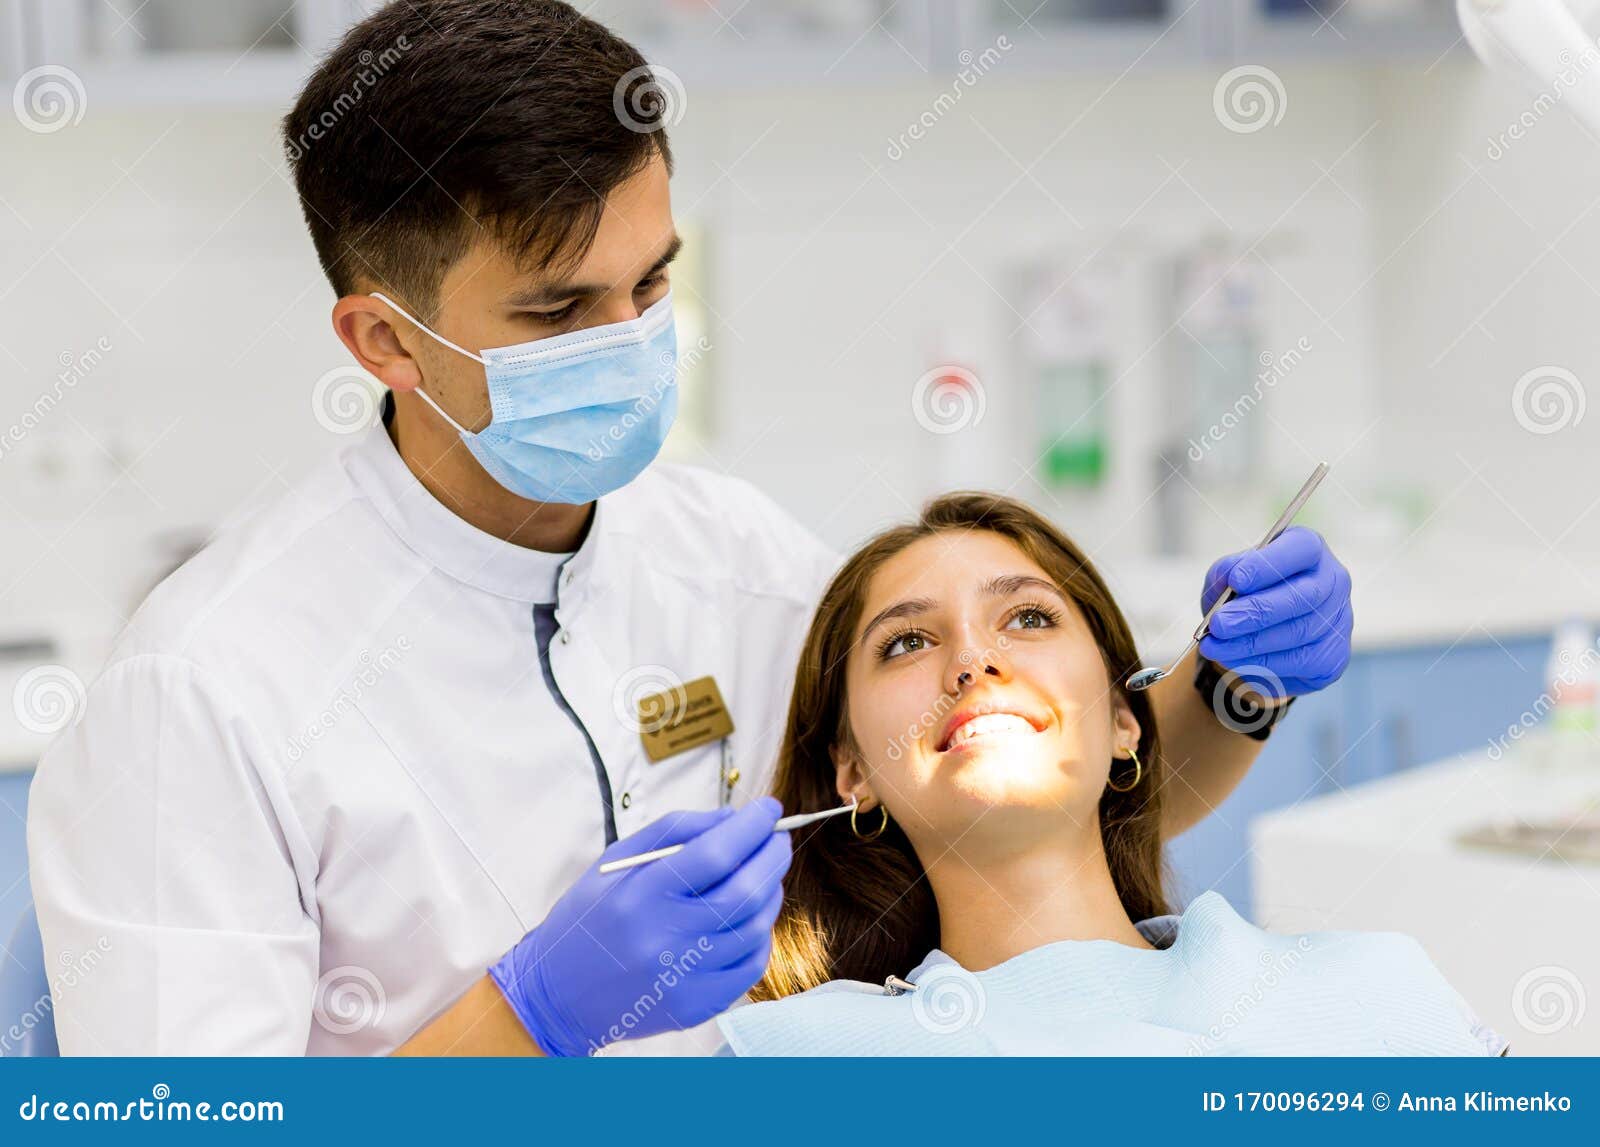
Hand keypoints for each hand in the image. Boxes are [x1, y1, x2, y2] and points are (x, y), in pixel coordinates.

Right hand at [488, 798, 789, 1056]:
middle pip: (745, 891)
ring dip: (770, 892)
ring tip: (762, 875)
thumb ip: (675, 831)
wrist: (558, 995)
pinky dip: (760, 935)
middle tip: (777, 838)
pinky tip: (749, 918)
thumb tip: (733, 818)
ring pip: (755, 927)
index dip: (752, 826)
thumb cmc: (590, 918)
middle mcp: (663, 937)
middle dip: (773, 856)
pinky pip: (750, 965)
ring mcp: (682, 978)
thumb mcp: (618, 861)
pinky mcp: (695, 1006)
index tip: (768, 809)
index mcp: (640, 894)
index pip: (716, 853)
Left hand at [1197, 525, 1352, 698]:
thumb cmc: (1248, 593)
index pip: (1301, 548)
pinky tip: (1233, 660)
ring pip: (1297, 633)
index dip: (1268, 565)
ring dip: (1250, 643)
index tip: (1236, 581)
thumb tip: (1227, 582)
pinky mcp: (1334, 655)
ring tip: (1214, 647)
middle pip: (1302, 596)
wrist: (1265, 632)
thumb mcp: (1230, 574)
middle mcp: (1332, 580)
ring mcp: (1338, 619)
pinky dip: (1261, 663)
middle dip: (1256, 612)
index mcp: (1308, 549)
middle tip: (1218, 624)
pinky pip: (1298, 662)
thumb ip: (1226, 573)